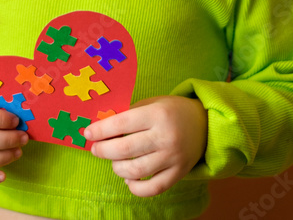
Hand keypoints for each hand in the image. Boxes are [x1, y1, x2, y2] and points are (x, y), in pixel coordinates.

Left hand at [84, 95, 207, 196]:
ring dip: (117, 168)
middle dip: (104, 150)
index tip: (88, 133)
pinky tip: (129, 179)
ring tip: (114, 162)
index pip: (121, 123)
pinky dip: (136, 188)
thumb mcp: (151, 103)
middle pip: (125, 149)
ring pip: (136, 171)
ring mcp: (173, 157)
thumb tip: (100, 128)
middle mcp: (165, 136)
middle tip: (96, 149)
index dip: (101, 130)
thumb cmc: (171, 111)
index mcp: (157, 114)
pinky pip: (153, 188)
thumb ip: (128, 114)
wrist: (205, 123)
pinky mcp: (179, 173)